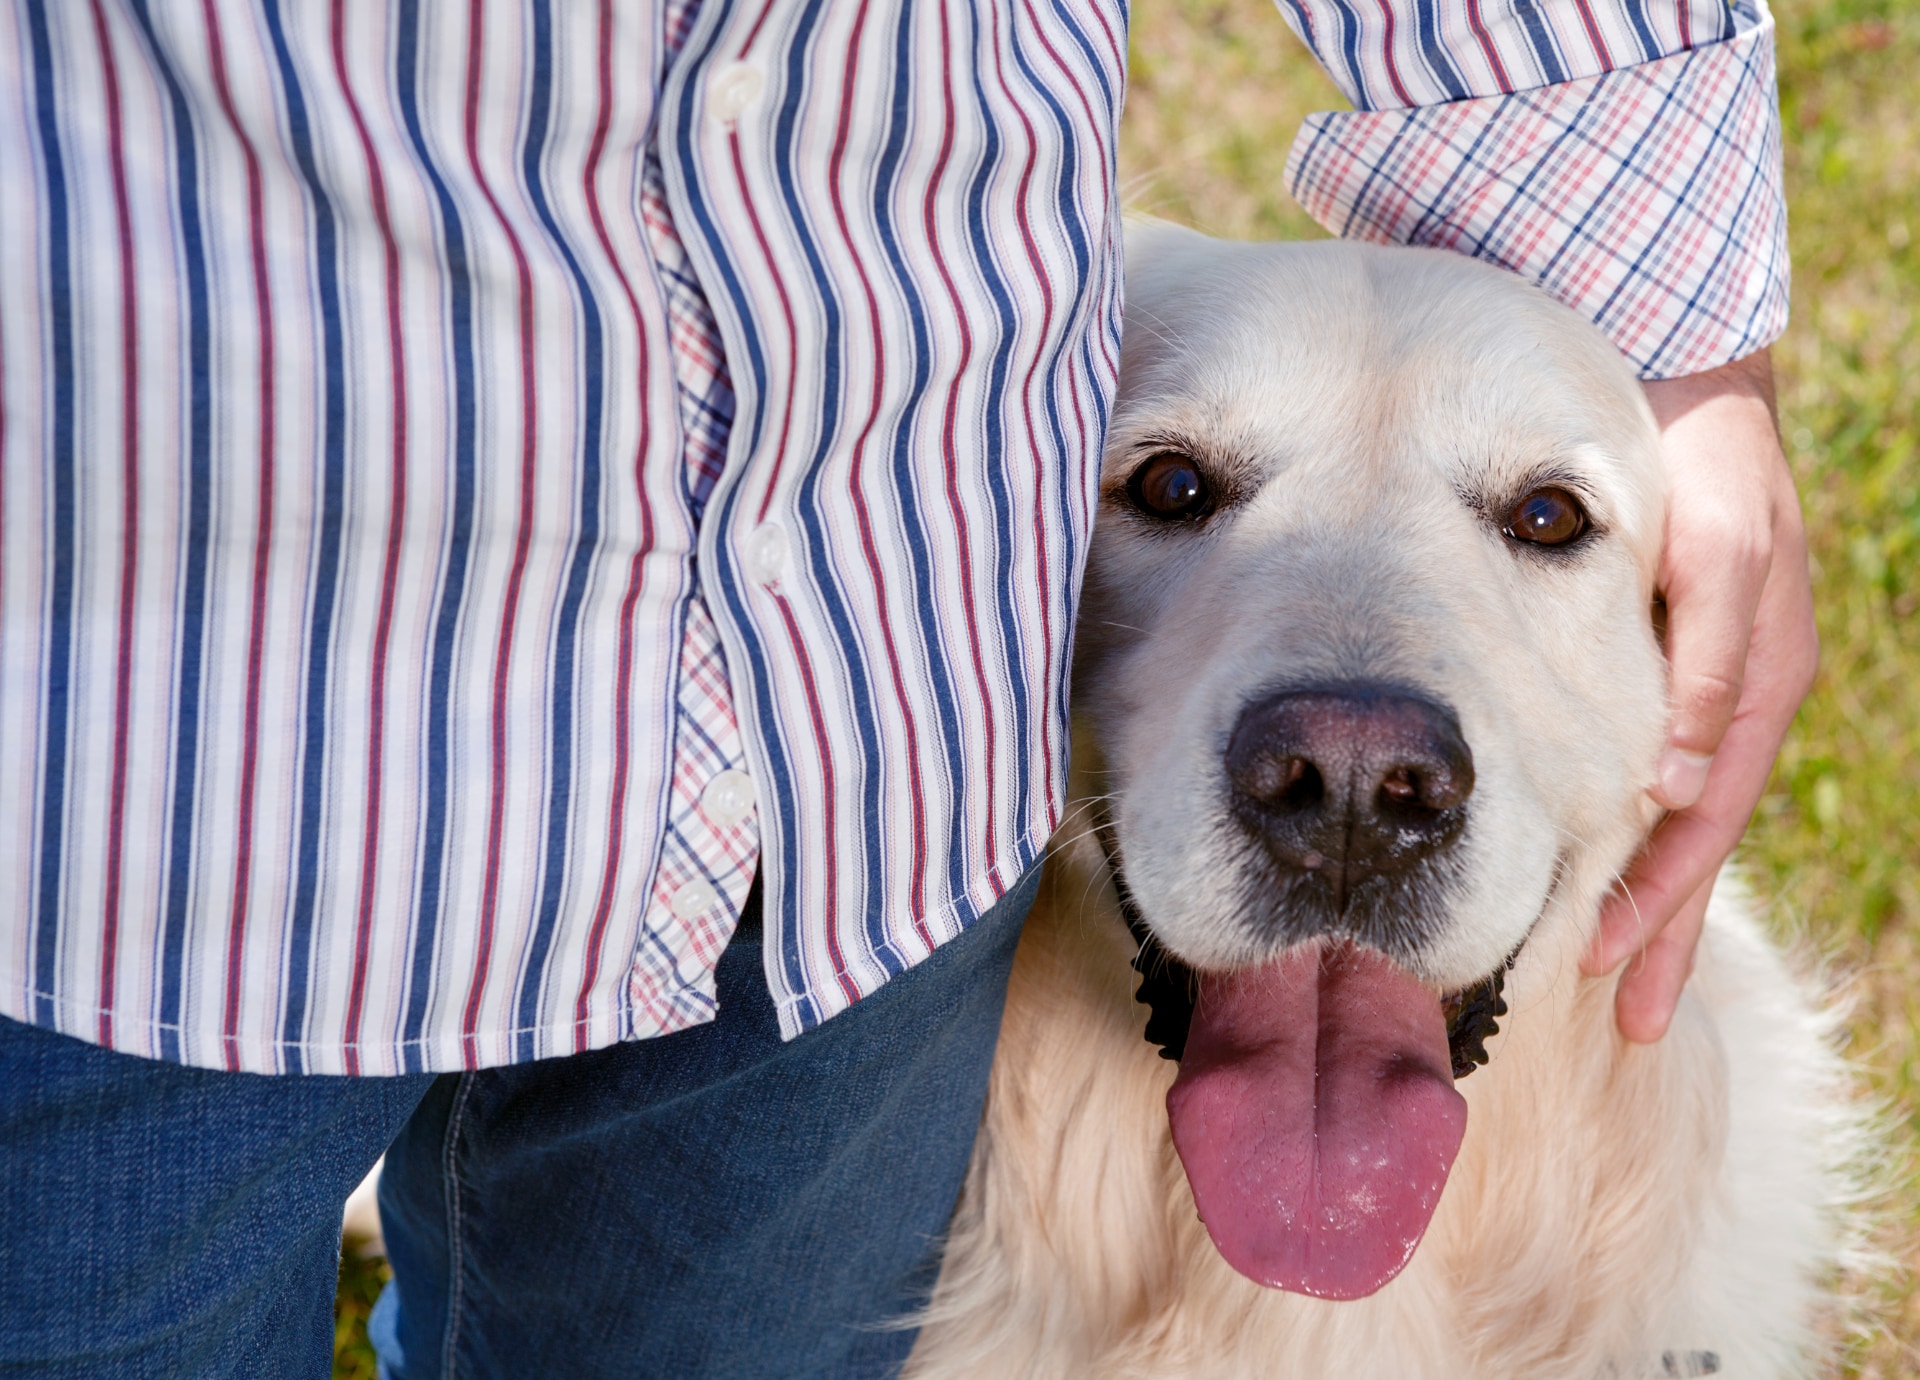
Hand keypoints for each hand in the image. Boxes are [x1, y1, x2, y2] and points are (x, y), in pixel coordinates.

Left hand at [1580, 348, 1817, 1042]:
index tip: (1609, 972)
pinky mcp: (1689, 658)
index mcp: (1754, 682)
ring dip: (1656, 892)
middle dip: (1665, 925)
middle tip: (1626, 1013)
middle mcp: (1740, 694)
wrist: (1695, 386)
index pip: (1700, 821)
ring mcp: (1718, 679)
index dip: (1661, 900)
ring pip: (1685, 812)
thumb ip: (1704, 663)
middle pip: (1697, 837)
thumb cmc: (1706, 464)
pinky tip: (1616, 861)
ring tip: (1620, 973)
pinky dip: (1646, 825)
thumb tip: (1676, 790)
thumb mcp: (1719, 548)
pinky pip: (1670, 764)